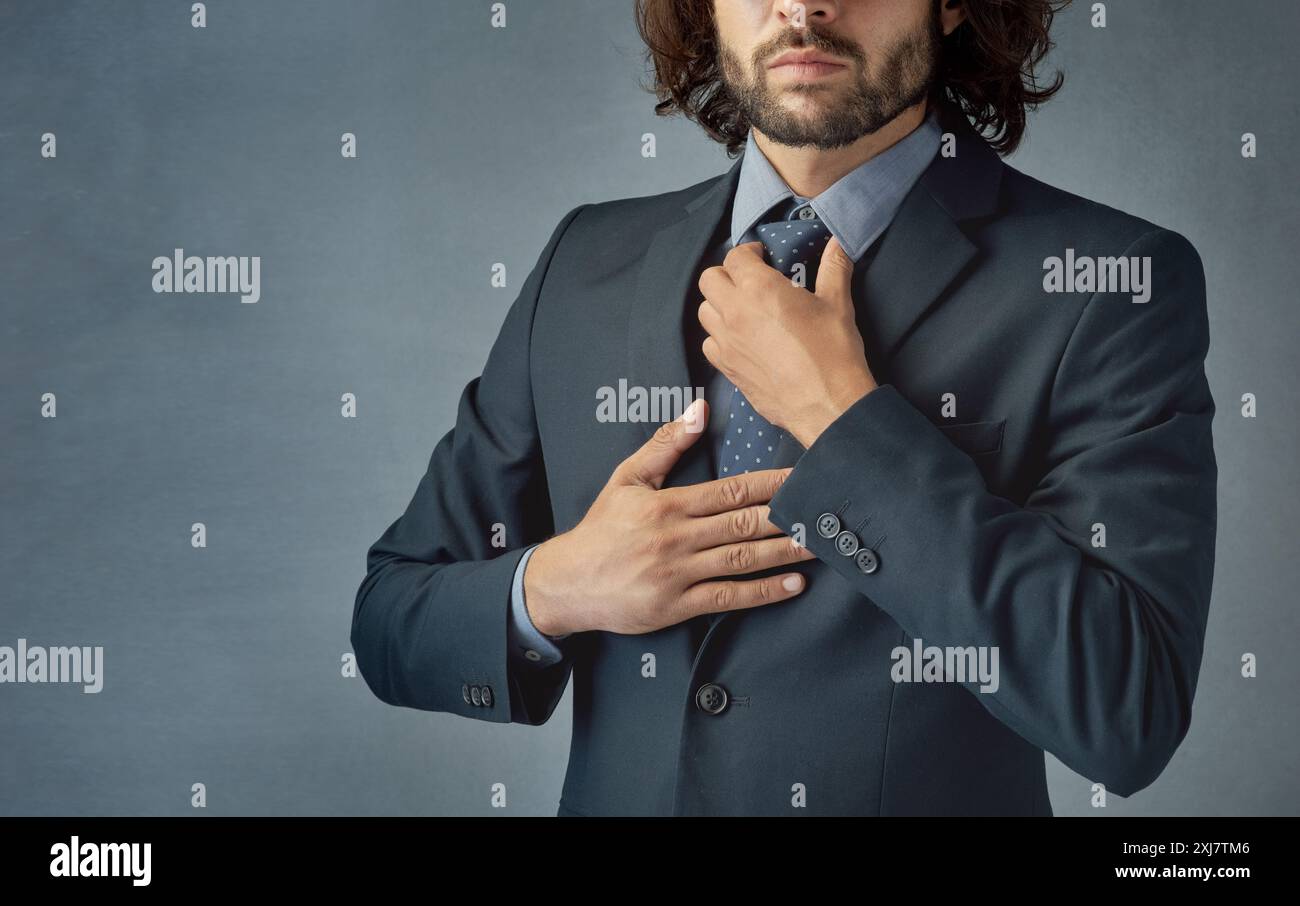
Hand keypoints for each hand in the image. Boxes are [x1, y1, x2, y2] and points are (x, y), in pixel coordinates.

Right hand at [524, 399, 813, 636]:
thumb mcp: (626, 478)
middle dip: (789, 517)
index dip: (773, 483)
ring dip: (785, 553)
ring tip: (821, 544)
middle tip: (828, 511)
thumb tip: (699, 410)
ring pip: (742, 560)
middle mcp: (677, 539)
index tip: (805, 477)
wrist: (567, 582)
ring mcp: (678, 574)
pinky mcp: (677, 606)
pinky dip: (763, 592)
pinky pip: (727, 598)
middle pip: (744, 524)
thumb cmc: (600, 529)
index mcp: (668, 506)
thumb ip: (665, 444)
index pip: (731, 491)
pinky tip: (793, 584)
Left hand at [697, 235, 876, 447]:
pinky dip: (719, 337)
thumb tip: (838, 244)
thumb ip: (834, 267)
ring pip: (705, 311)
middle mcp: (735, 312)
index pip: (735, 257)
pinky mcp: (727, 369)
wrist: (827, 405)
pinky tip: (741, 339)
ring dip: (720, 304)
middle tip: (749, 281)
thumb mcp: (838, 304)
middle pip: (709, 280)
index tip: (762, 258)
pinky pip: (709, 344)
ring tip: (743, 309)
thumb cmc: (833, 353)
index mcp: (759, 289)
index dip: (749, 253)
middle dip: (727, 275)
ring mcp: (726, 343)